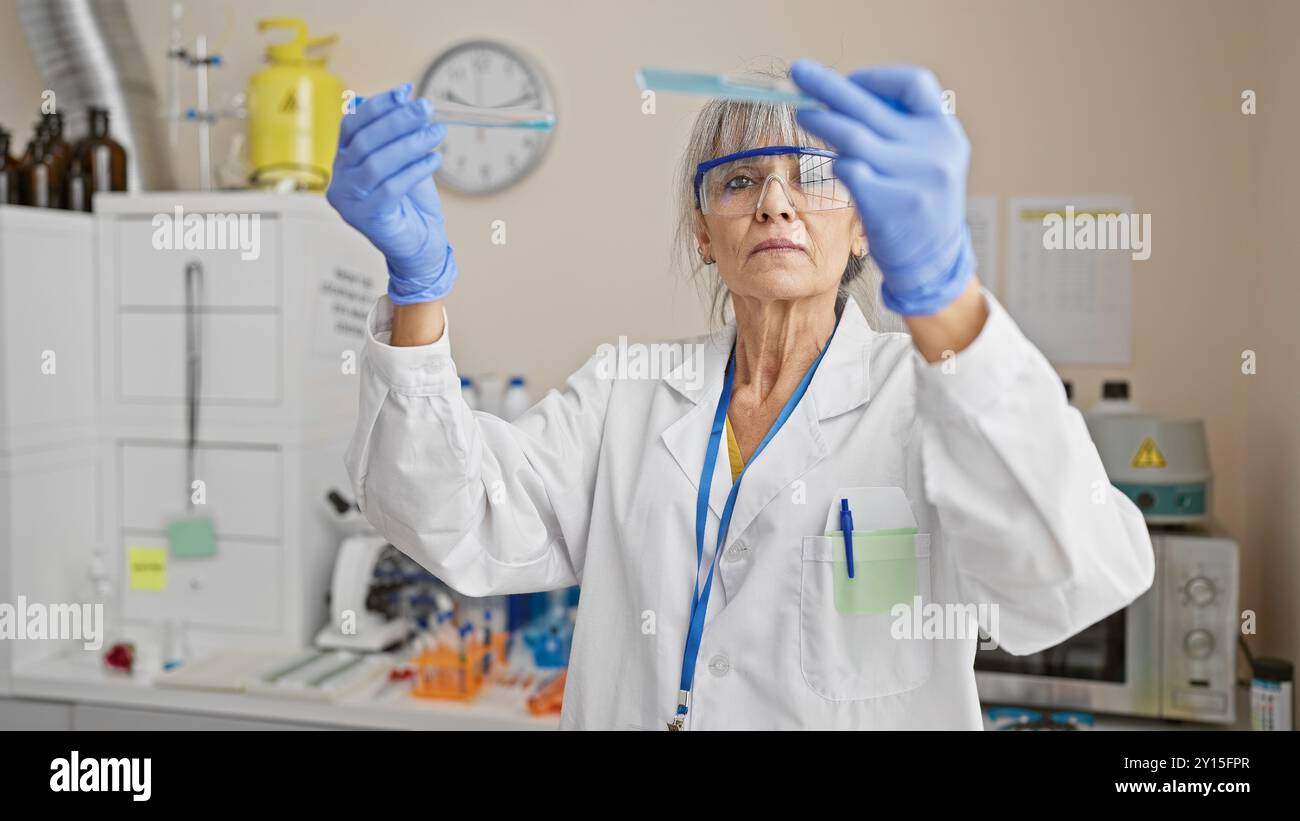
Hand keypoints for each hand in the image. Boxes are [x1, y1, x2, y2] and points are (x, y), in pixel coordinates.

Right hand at [326, 83, 457, 303]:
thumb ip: (401, 134)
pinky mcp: (367, 219)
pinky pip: (391, 188)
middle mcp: (340, 180)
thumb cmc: (413, 203)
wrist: (421, 246)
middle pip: (365, 142)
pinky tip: (434, 160)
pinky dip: (414, 171)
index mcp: (344, 160)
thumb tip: (406, 97)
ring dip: (410, 144)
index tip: (405, 92)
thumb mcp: (406, 161)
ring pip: (376, 164)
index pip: (352, 125)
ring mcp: (350, 201)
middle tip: (426, 109)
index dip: (378, 106)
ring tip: (436, 133)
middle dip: (398, 121)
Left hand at [790, 61, 974, 315]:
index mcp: (945, 132)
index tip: (850, 81)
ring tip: (803, 115)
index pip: (914, 84)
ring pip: (854, 138)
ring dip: (822, 122)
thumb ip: (899, 129)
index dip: (877, 79)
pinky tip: (838, 167)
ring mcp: (914, 178)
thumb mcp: (927, 158)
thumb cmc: (919, 204)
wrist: (933, 262)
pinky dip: (839, 166)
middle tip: (798, 73)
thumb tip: (847, 94)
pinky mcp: (890, 205)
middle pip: (871, 106)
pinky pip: (851, 171)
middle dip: (828, 86)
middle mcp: (934, 151)